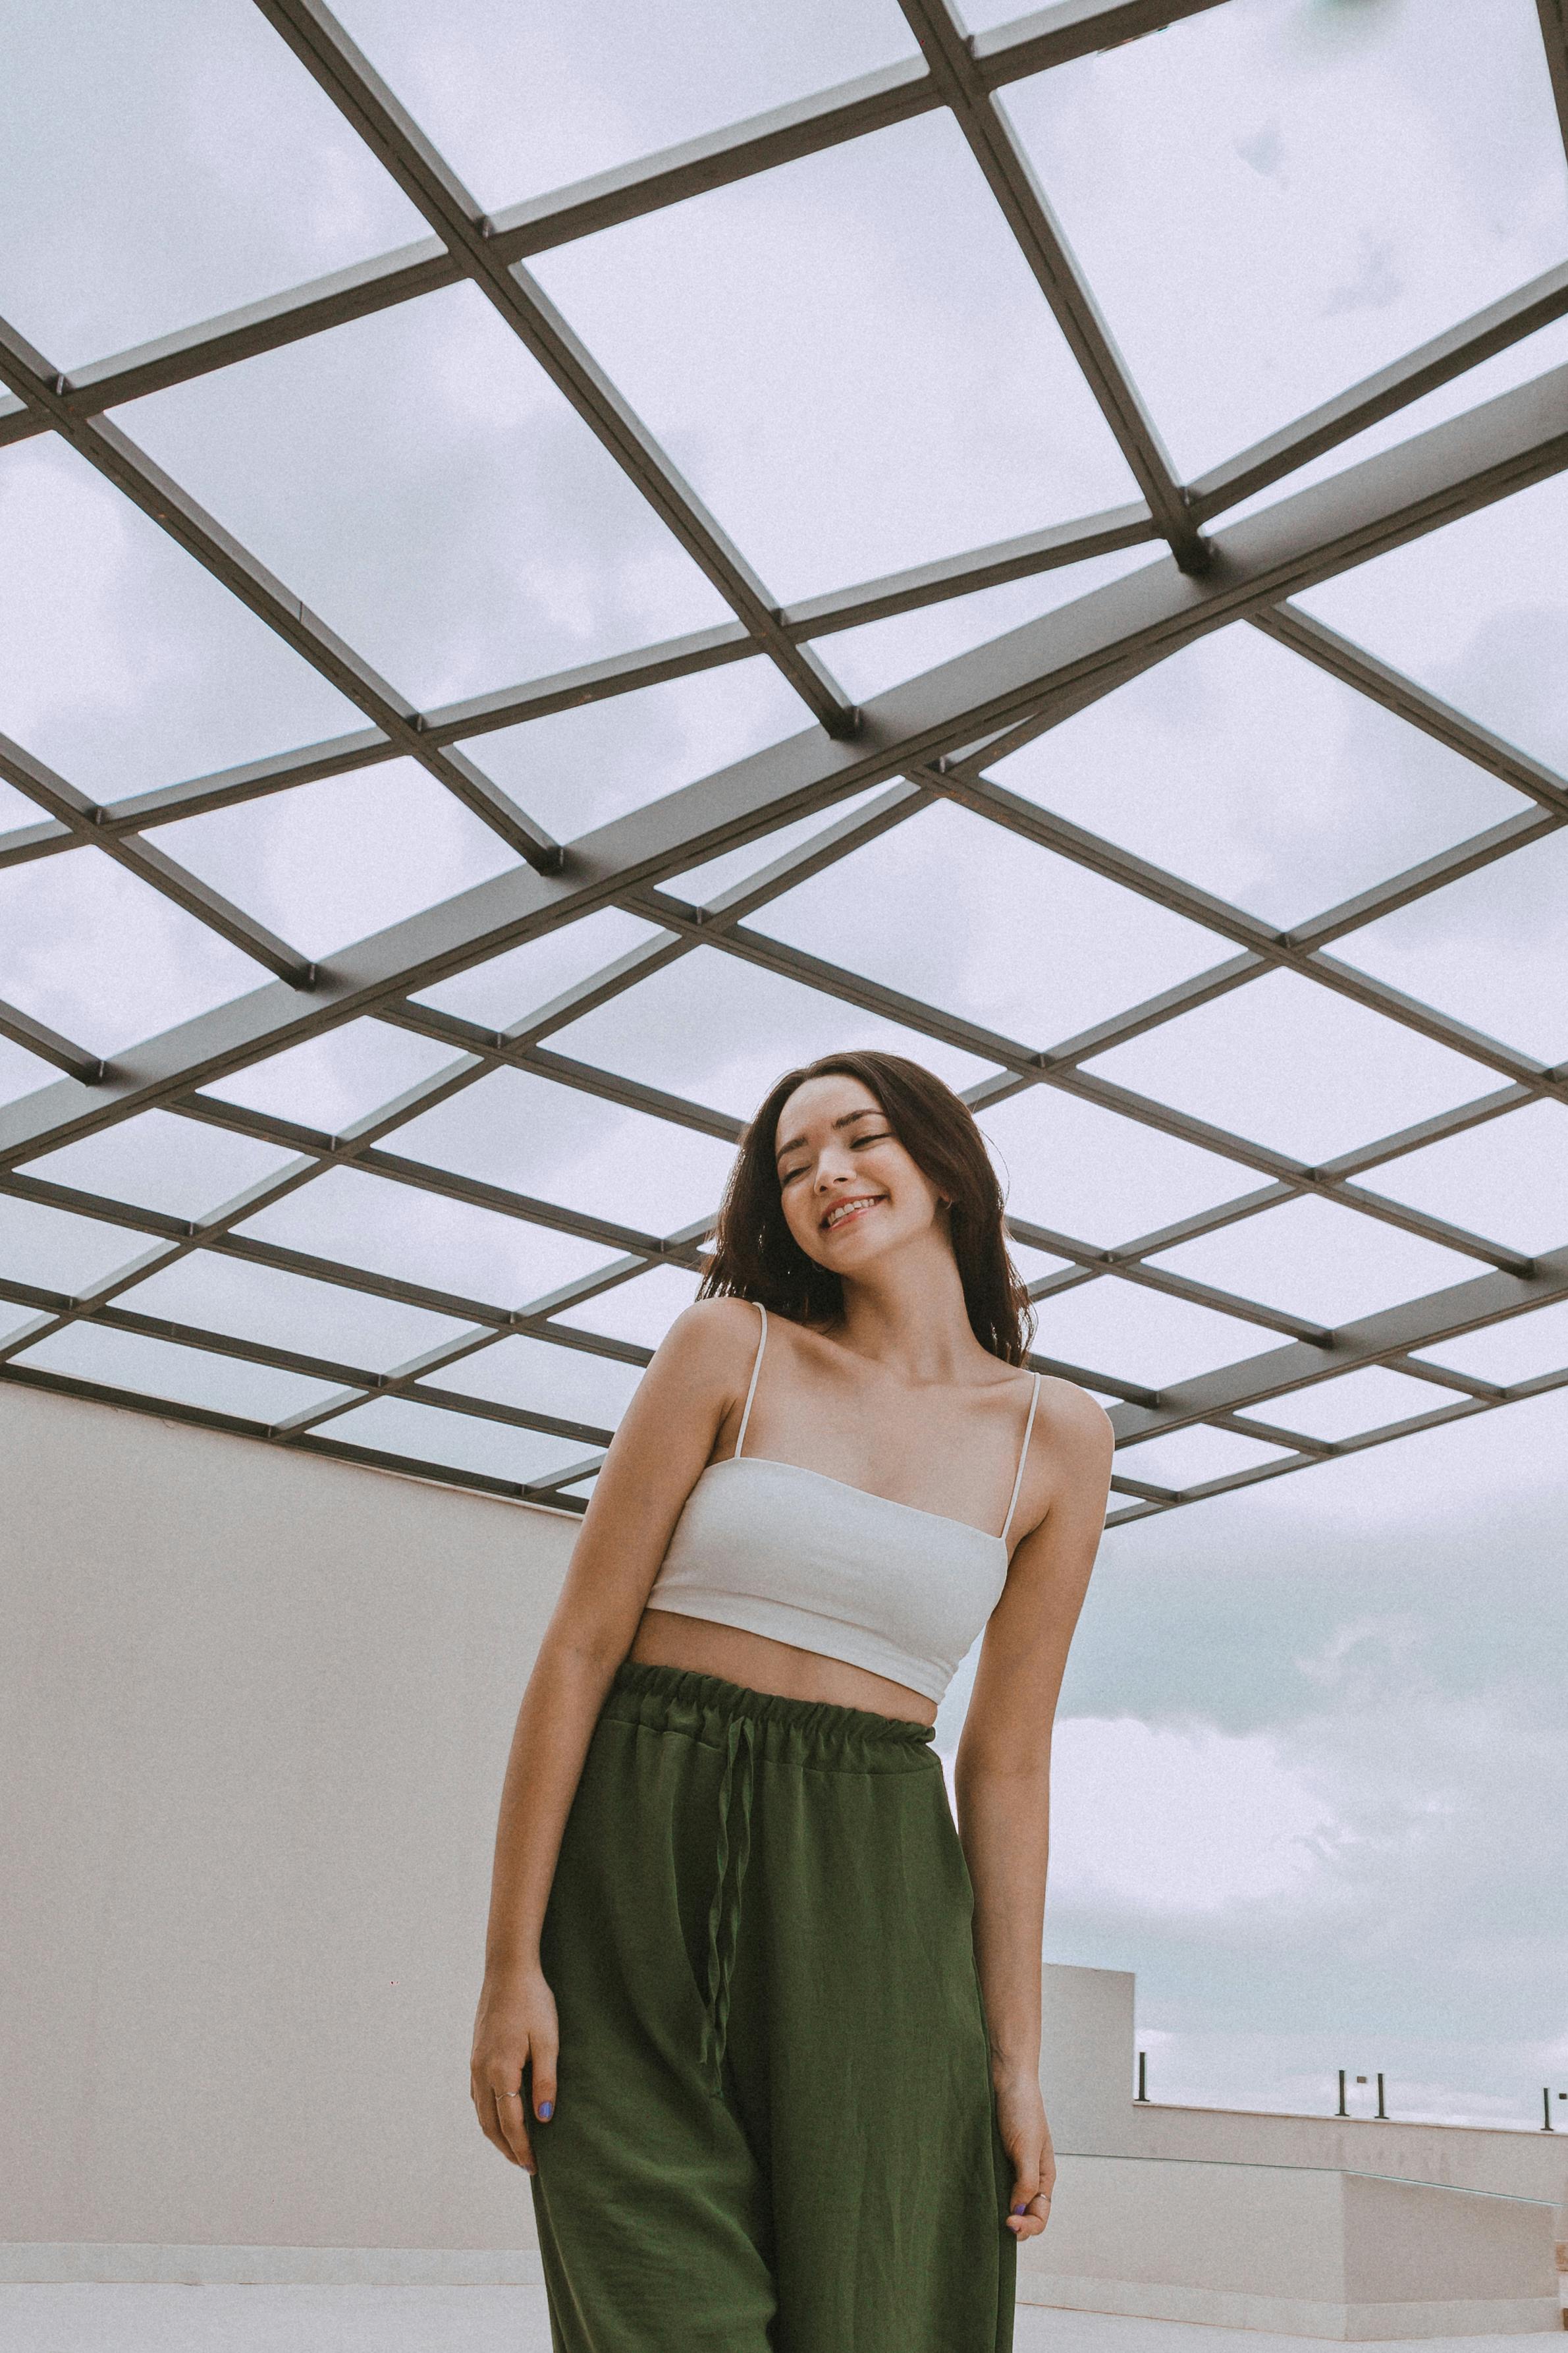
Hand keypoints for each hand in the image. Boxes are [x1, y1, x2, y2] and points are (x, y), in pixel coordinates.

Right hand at [470, 1965, 558, 2173]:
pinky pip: (477, 2095)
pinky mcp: (475, 2054)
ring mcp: (474, 2063)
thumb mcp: (548, 2041)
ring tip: (515, 2148)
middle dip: (507, 2148)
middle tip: (526, 2166)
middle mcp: (481, 2071)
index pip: (510, 2123)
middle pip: (489, 2124)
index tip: (533, 2167)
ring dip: (495, 2134)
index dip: (522, 2148)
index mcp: (500, 2070)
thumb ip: (546, 2082)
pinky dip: (488, 2114)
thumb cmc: (533, 2002)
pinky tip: (501, 2116)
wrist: (507, 1970)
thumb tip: (544, 2120)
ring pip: (480, 2111)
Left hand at [994, 2067, 1053, 2239]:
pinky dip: (985, 2194)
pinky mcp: (992, 2158)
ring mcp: (1009, 2167)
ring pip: (1005, 2202)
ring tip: (983, 2215)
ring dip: (997, 2212)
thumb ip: (1026, 2181)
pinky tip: (974, 2196)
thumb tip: (1018, 2211)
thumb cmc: (1022, 2108)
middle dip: (1013, 2225)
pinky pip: (991, 2184)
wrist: (1004, 2077)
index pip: (1040, 2216)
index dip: (1027, 2226)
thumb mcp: (1028, 2147)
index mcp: (1043, 2176)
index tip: (1008, 2221)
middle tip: (996, 2223)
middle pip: (1023, 2214)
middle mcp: (1027, 2176)